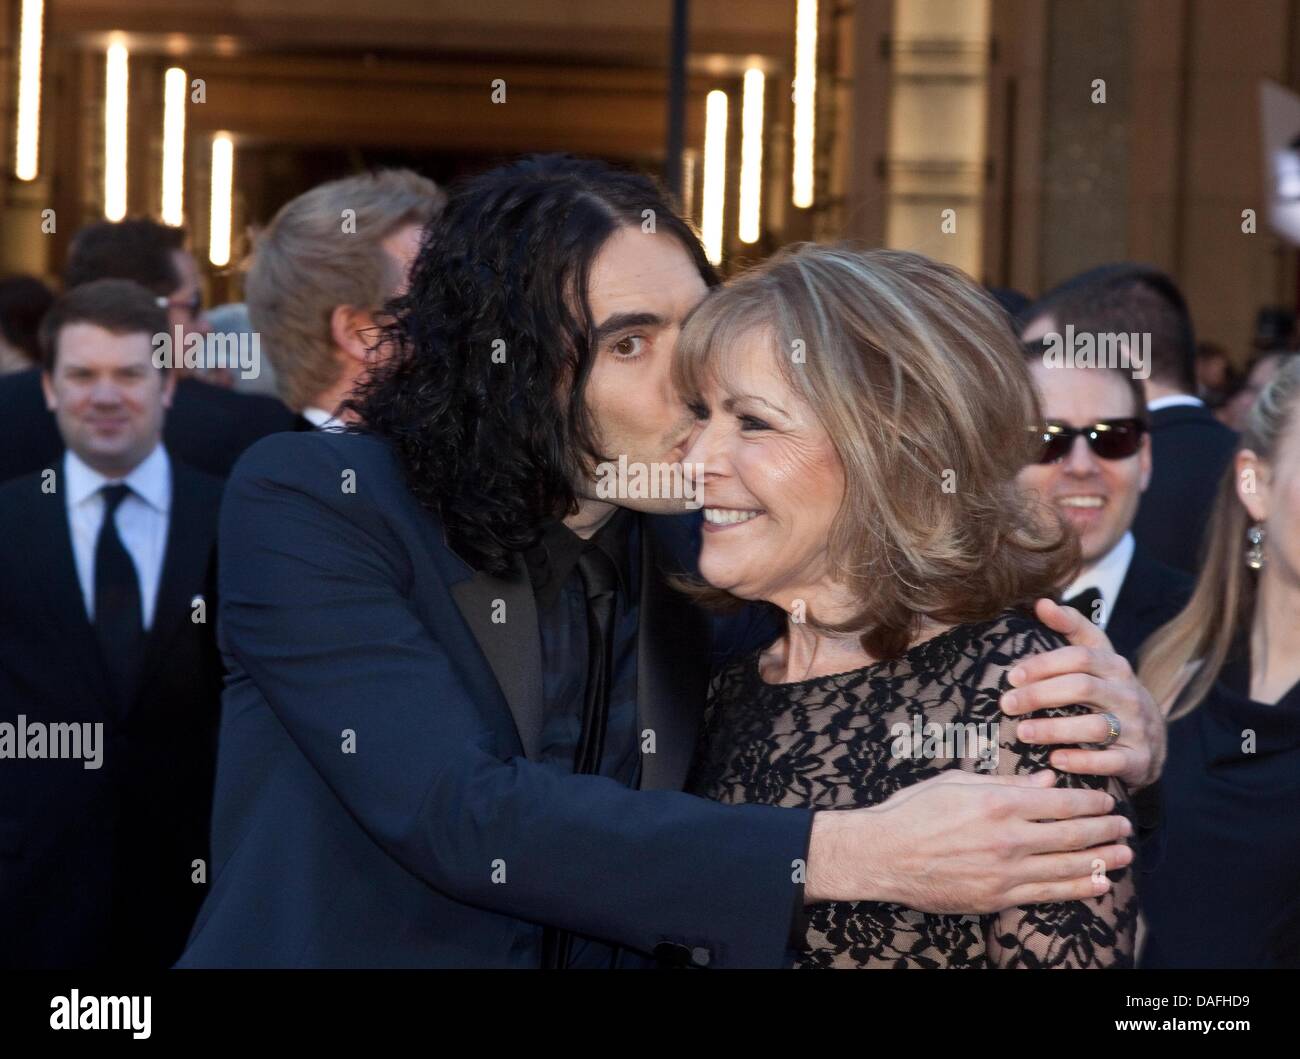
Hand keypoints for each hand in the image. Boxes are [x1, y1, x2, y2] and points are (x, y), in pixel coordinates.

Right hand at [805, 770, 1132, 912]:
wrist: (883, 854)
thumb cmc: (914, 810)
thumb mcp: (957, 781)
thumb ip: (1007, 782)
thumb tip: (1048, 781)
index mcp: (997, 802)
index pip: (1060, 802)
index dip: (1091, 802)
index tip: (1107, 800)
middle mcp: (1007, 838)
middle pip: (1072, 834)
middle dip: (1105, 829)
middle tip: (1125, 825)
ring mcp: (1005, 871)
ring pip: (1067, 866)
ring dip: (1101, 860)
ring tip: (1123, 854)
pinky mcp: (997, 896)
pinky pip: (1048, 894)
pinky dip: (1078, 889)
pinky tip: (1099, 884)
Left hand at [998, 598, 1164, 789]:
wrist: (1151, 740)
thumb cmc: (1109, 693)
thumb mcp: (1097, 659)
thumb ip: (1072, 629)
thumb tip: (1042, 602)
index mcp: (1114, 665)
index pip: (1079, 656)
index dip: (1044, 664)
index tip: (1012, 676)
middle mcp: (1128, 693)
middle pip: (1082, 687)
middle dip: (1040, 695)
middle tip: (1006, 704)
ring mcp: (1137, 726)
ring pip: (1095, 725)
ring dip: (1054, 729)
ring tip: (1022, 732)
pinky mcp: (1139, 759)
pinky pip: (1110, 761)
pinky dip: (1082, 761)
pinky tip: (1055, 760)